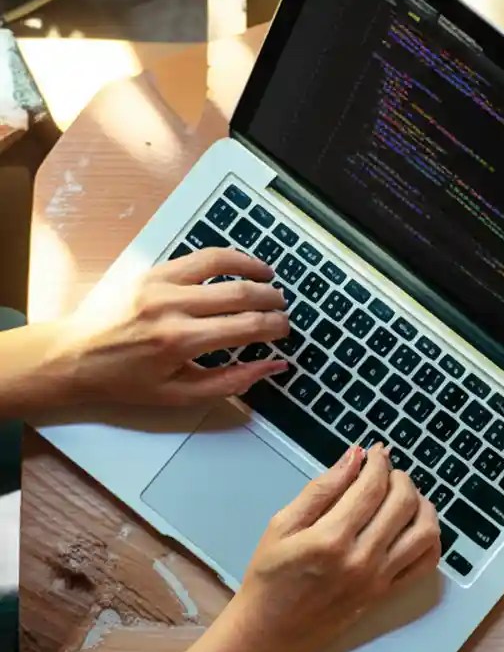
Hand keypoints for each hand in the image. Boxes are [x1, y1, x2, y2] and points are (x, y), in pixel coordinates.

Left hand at [57, 248, 290, 405]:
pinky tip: (239, 266)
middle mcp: (171, 307)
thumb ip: (232, 381)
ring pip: (221, 263)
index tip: (284, 330)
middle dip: (271, 300)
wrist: (72, 356)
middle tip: (282, 308)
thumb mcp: (180, 395)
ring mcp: (159, 284)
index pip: (247, 326)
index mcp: (180, 341)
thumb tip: (274, 366)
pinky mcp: (151, 271)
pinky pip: (197, 257)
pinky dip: (225, 259)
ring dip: (253, 269)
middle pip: (240, 293)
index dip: (275, 327)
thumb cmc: (124, 380)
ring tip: (269, 278)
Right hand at [204, 444, 441, 651]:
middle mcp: (362, 558)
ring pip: (424, 531)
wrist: (268, 634)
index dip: (379, 463)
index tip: (377, 452)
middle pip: (403, 503)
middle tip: (387, 471)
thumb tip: (354, 457)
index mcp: (331, 538)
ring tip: (403, 496)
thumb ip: (321, 489)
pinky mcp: (386, 594)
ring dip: (421, 504)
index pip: (373, 487)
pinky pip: (425, 563)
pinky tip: (415, 526)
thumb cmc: (269, 577)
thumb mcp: (281, 525)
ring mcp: (379, 579)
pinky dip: (430, 539)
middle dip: (401, 477)